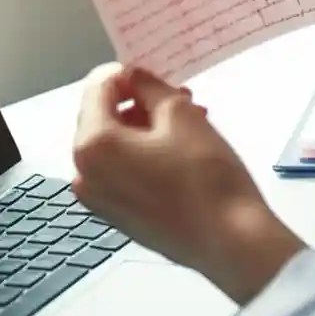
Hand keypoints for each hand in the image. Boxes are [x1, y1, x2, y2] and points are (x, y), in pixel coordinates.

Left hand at [71, 63, 305, 303]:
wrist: (229, 241)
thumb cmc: (206, 178)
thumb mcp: (181, 115)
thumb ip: (149, 88)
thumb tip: (132, 76)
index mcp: (93, 145)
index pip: (97, 89)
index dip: (128, 74)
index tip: (158, 75)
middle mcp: (85, 174)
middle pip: (102, 119)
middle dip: (139, 105)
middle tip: (183, 100)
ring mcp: (99, 200)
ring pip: (115, 147)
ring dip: (146, 130)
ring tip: (191, 127)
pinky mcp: (118, 217)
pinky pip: (122, 173)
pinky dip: (144, 157)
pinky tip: (181, 155)